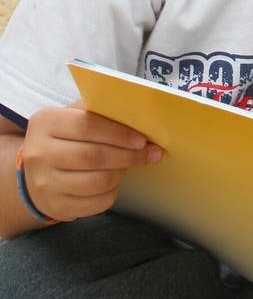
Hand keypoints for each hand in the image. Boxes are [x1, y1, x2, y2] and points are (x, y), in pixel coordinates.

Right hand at [21, 102, 161, 222]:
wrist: (36, 171)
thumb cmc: (66, 136)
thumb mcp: (74, 115)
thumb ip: (100, 111)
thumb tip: (139, 114)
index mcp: (46, 122)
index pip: (88, 126)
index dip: (119, 133)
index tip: (142, 139)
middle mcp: (38, 153)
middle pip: (94, 156)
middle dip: (128, 155)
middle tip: (149, 153)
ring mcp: (44, 183)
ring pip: (97, 181)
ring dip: (121, 172)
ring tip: (128, 164)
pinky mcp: (55, 207)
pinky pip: (96, 203)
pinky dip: (112, 192)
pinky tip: (115, 181)